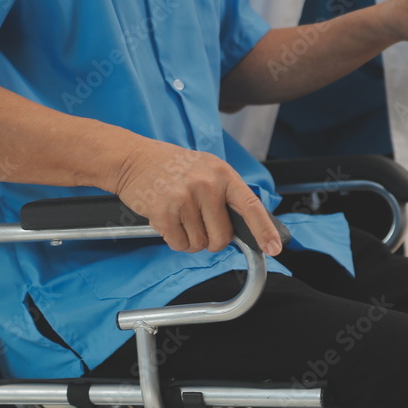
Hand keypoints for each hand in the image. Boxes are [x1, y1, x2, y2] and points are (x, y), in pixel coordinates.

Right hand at [113, 135, 282, 254]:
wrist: (133, 159)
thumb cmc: (172, 168)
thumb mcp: (207, 170)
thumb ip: (226, 195)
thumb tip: (244, 230)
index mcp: (223, 174)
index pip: (251, 206)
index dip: (264, 230)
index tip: (274, 248)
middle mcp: (207, 185)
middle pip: (222, 237)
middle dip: (211, 240)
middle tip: (197, 222)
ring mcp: (185, 198)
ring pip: (199, 244)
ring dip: (189, 239)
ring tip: (179, 216)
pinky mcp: (165, 212)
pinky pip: (179, 244)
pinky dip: (174, 239)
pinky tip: (167, 220)